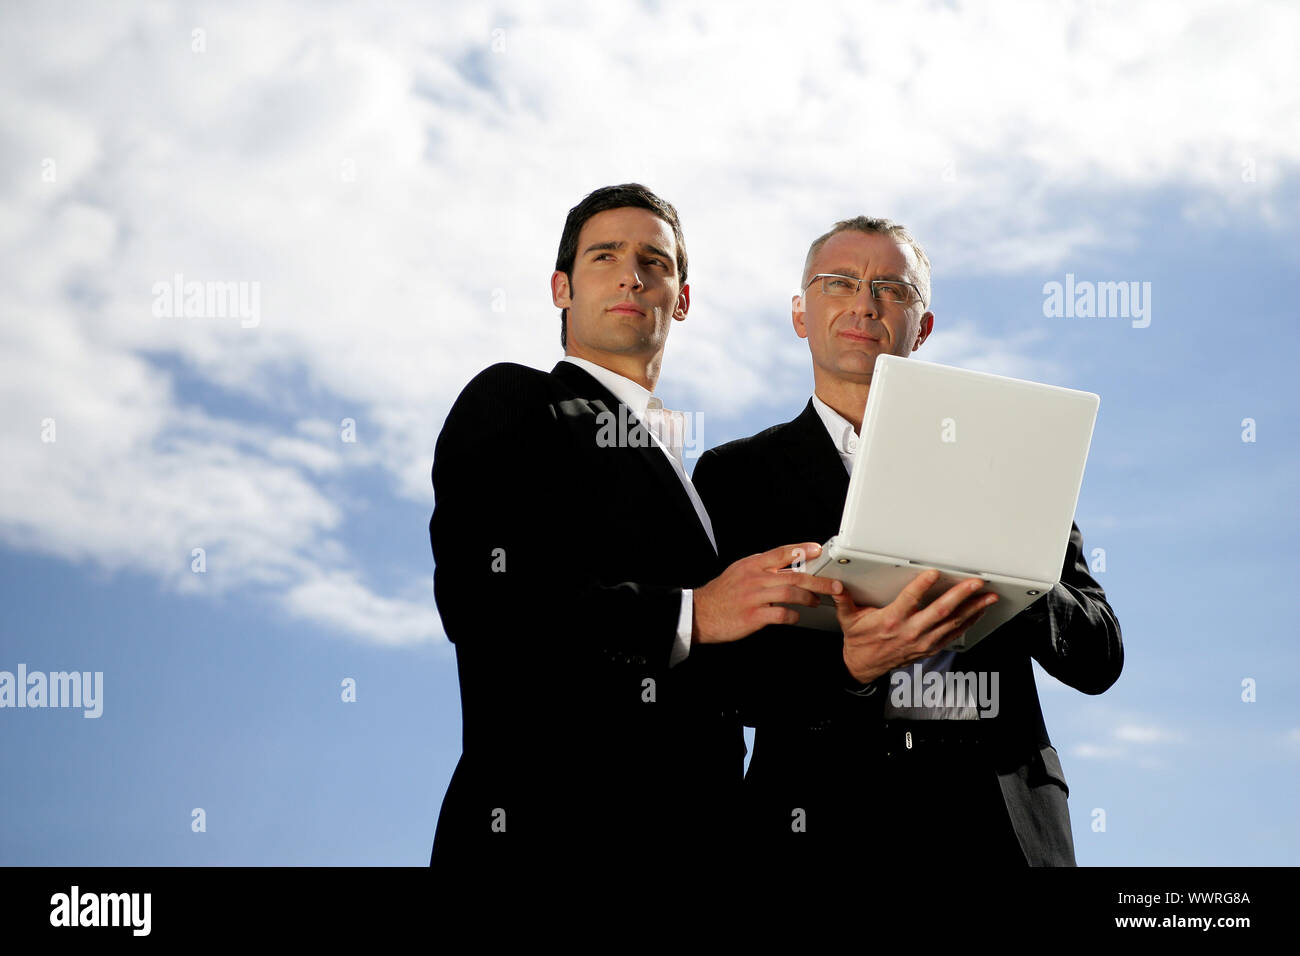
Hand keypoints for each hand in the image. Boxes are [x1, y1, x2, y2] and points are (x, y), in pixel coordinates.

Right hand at [692, 543, 843, 643]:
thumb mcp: (739, 572)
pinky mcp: (753, 616)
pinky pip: (780, 614)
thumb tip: (785, 565)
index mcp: (752, 565)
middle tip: (834, 585)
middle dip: (818, 580)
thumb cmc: (721, 595)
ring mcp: (754, 597)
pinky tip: (795, 617)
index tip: (817, 549)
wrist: (699, 613)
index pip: (781, 552)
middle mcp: (754, 578)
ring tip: (815, 601)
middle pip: (793, 575)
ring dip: (807, 597)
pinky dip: (792, 616)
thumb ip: (761, 568)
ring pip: (790, 592)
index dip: (801, 549)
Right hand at [833, 570, 997, 683]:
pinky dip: (969, 622)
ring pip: (953, 623)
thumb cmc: (860, 642)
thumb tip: (837, 587)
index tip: (934, 573)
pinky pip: (954, 634)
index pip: (910, 600)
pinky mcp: (930, 648)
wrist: (864, 667)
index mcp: (892, 621)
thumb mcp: (848, 619)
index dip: (923, 586)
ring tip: (987, 596)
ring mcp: (923, 641)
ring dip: (972, 609)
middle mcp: (910, 631)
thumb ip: (844, 600)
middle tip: (975, 583)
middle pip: (940, 612)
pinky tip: (978, 612)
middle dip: (961, 595)